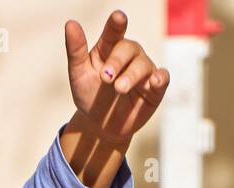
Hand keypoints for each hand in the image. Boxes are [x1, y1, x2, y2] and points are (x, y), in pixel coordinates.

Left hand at [64, 10, 168, 147]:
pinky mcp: (154, 88)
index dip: (116, 24)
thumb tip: (70, 23)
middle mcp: (129, 55)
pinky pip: (162, 78)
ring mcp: (143, 70)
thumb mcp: (78, 74)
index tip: (118, 17)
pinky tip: (155, 81)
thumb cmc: (89, 95)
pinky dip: (160, 78)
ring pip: (143, 65)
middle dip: (117, 62)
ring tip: (119, 89)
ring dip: (131, 76)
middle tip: (105, 77)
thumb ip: (76, 50)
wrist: (99, 125)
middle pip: (129, 48)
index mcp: (110, 48)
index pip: (114, 32)